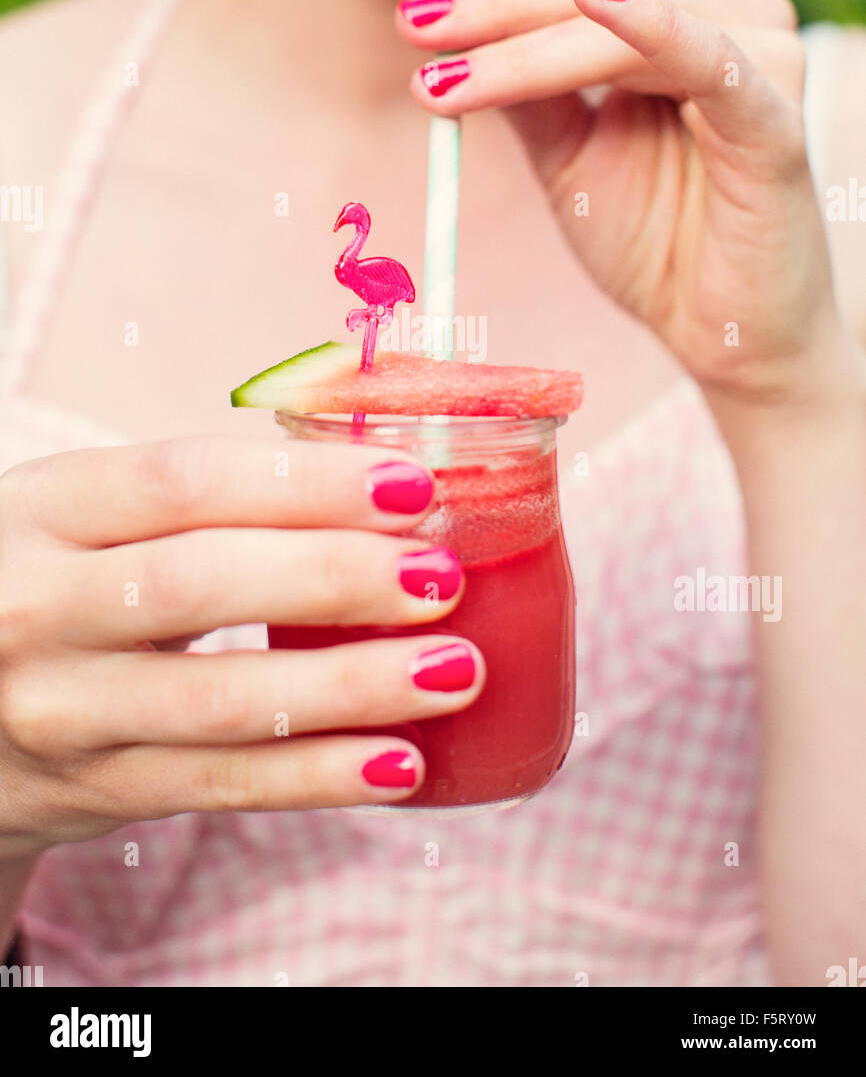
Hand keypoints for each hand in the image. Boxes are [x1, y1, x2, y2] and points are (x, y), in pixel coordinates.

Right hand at [0, 436, 478, 859]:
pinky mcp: (95, 790)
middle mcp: (38, 605)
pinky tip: (403, 762)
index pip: (183, 480)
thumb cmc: (55, 584)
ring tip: (456, 669)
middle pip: (202, 582)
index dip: (304, 481)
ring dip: (353, 687)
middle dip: (338, 576)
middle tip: (443, 576)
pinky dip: (318, 776)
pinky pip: (222, 785)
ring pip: (222, 700)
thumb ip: (200, 497)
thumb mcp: (85, 519)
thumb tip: (382, 473)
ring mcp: (62, 709)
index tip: (412, 484)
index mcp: (47, 507)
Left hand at [400, 0, 852, 404]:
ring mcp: (760, 60)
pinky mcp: (774, 117)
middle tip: (415, 21)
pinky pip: (704, 56)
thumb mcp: (568, 154)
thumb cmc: (657, 243)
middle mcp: (731, 16)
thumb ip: (525, 88)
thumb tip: (446, 25)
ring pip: (620, 18)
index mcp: (685, 13)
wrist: (724, 337)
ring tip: (441, 62)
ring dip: (520, 35)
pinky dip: (647, 21)